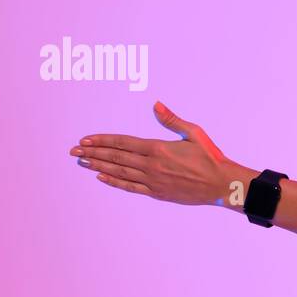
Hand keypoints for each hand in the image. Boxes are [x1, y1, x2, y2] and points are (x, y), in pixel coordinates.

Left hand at [70, 101, 235, 205]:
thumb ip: (172, 120)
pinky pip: (130, 187)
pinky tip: (102, 177)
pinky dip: (115, 182)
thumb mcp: (194, 133)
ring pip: (119, 172)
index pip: (122, 143)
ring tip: (83, 162)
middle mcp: (151, 165)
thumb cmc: (210, 157)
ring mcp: (153, 181)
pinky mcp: (157, 192)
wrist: (221, 184)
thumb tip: (156, 104)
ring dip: (99, 166)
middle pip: (116, 157)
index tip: (85, 139)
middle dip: (93, 153)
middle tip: (74, 151)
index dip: (102, 141)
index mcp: (158, 148)